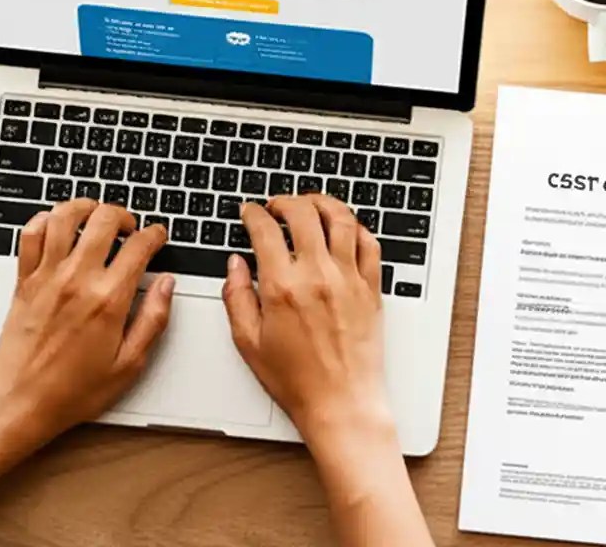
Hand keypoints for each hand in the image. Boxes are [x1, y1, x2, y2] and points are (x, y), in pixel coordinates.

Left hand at [0, 198, 173, 448]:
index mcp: (108, 300)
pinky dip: (44, 220)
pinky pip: (31, 234)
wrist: (20, 402)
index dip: (155, 234)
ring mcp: (47, 277)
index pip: (138, 246)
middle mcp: (76, 280)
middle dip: (124, 215)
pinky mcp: (24, 281)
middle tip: (130, 226)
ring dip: (85, 207)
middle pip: (104, 219)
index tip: (157, 236)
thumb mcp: (129, 364)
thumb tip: (167, 286)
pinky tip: (57, 226)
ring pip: (65, 217)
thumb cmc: (72, 391)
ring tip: (96, 214)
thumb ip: (154, 319)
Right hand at [221, 194, 390, 446]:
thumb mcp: (248, 342)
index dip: (253, 213)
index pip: (265, 229)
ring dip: (323, 203)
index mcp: (283, 287)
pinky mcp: (371, 289)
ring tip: (311, 204)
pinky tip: (345, 229)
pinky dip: (356, 228)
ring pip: (341, 219)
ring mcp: (348, 279)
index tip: (250, 211)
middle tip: (277, 205)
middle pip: (303, 213)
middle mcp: (318, 276)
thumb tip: (235, 265)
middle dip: (285, 201)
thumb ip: (236, 297)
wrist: (341, 404)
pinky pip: (369, 244)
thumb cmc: (296, 381)